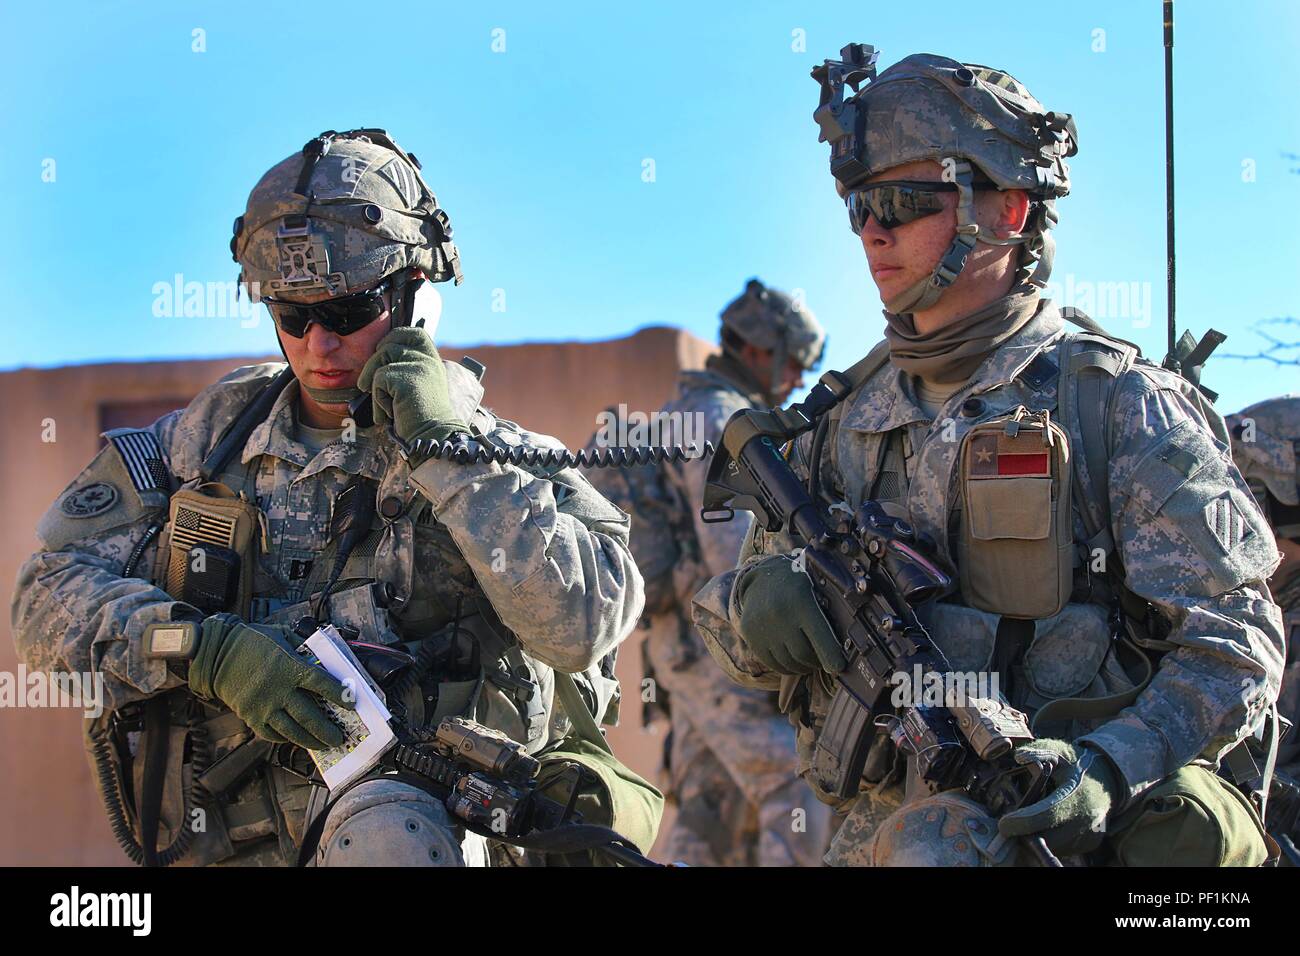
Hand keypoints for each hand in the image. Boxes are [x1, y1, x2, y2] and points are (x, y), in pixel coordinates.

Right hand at [189, 613, 353, 750]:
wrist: (216, 654)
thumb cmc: (252, 642)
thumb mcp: (281, 636)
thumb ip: (303, 648)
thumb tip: (323, 659)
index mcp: (289, 667)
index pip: (321, 683)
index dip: (338, 694)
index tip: (351, 703)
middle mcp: (278, 690)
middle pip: (309, 715)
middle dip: (327, 730)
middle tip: (340, 737)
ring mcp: (263, 706)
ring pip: (292, 730)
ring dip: (310, 740)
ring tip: (324, 745)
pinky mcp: (250, 716)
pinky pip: (272, 734)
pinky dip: (286, 739)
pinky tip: (296, 739)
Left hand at [357, 326, 466, 443]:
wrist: (433, 437)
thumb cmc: (423, 419)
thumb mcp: (420, 387)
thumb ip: (407, 371)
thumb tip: (379, 360)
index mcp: (432, 361)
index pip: (413, 333)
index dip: (394, 337)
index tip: (382, 350)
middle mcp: (427, 360)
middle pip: (389, 345)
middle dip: (373, 362)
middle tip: (367, 384)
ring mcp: (418, 367)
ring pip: (381, 360)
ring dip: (373, 382)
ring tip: (383, 403)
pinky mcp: (406, 378)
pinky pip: (378, 379)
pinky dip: (379, 398)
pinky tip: (390, 412)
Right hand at [735, 555, 847, 674]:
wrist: (760, 577)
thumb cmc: (795, 584)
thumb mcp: (814, 589)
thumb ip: (827, 613)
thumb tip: (845, 645)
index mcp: (801, 601)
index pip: (820, 637)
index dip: (831, 657)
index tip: (838, 667)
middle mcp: (780, 614)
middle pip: (803, 654)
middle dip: (817, 662)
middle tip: (824, 661)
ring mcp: (763, 626)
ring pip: (788, 662)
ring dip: (801, 666)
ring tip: (808, 661)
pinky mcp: (751, 635)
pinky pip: (772, 662)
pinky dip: (785, 667)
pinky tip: (792, 661)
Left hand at [997, 738, 1122, 855]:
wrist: (1107, 778)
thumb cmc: (1075, 763)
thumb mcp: (1057, 750)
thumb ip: (1038, 751)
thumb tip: (1019, 757)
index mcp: (1074, 794)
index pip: (1045, 815)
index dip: (1021, 822)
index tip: (1003, 824)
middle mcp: (1085, 818)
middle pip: (1047, 838)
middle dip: (1026, 833)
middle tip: (1013, 823)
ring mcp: (1089, 833)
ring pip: (1055, 846)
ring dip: (1039, 836)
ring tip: (1032, 819)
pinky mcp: (1090, 843)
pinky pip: (1064, 849)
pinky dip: (1052, 839)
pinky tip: (1048, 824)